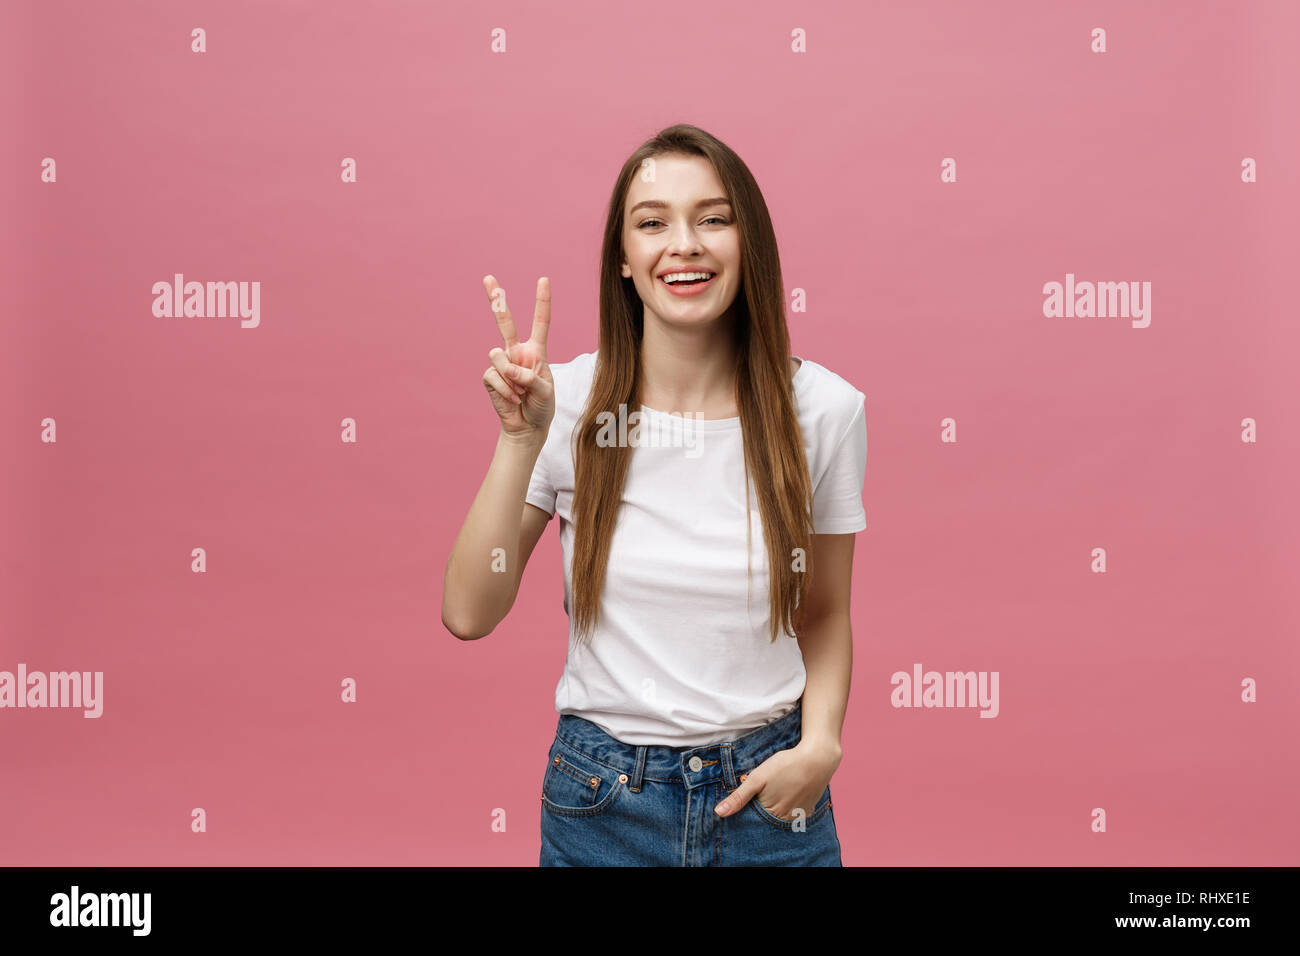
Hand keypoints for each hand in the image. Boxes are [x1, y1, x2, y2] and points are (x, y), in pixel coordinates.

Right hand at [481, 275, 554, 442]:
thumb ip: (529, 377)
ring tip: (520, 392)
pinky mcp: (490, 377)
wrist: (527, 427)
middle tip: (488, 278)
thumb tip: (507, 367)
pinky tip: (512, 398)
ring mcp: (502, 364)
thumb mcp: (545, 391)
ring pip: (497, 355)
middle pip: (505, 322)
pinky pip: (493, 375)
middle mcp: (517, 353)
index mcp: (536, 351)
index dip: (542, 301)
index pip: (540, 322)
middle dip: (496, 300)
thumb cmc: (542, 406)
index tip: (544, 279)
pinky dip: (504, 389)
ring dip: (509, 376)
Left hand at [713, 738, 841, 820]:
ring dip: (774, 804)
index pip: (752, 818)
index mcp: (771, 815)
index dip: (748, 804)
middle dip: (761, 804)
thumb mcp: (758, 778)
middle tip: (766, 784)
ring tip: (778, 785)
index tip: (752, 790)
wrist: (817, 758)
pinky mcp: (808, 810)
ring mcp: (799, 816)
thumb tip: (719, 813)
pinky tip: (788, 789)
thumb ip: (739, 797)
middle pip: (766, 817)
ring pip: (779, 815)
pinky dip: (788, 803)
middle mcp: (786, 821)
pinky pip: (793, 812)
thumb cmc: (786, 765)